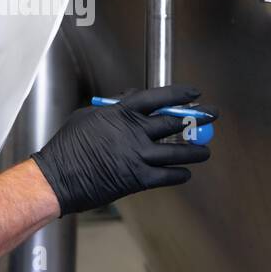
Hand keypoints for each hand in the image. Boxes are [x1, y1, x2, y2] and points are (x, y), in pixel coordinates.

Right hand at [31, 85, 215, 215]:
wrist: (59, 178)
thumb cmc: (69, 145)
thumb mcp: (89, 116)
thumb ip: (114, 107)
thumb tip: (132, 96)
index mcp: (122, 112)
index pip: (159, 97)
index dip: (180, 94)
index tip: (195, 93)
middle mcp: (135, 132)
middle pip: (175, 121)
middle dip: (198, 117)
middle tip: (212, 115)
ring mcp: (138, 155)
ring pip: (178, 151)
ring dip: (196, 150)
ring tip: (205, 150)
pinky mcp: (138, 179)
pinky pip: (168, 175)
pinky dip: (180, 174)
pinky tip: (186, 173)